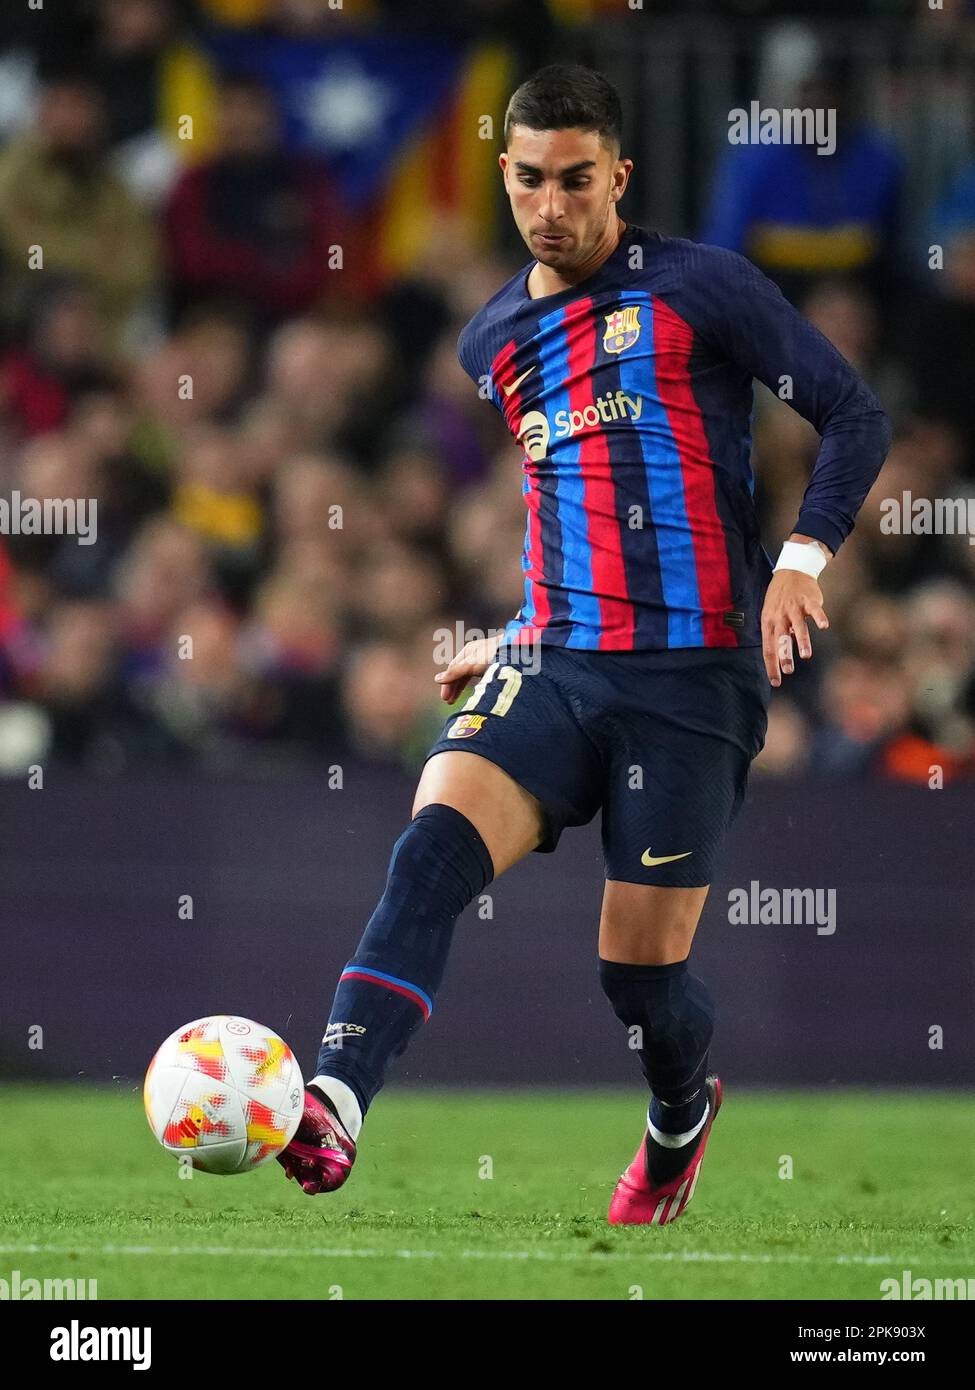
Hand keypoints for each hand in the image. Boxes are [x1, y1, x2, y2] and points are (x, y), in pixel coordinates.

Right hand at [434, 633, 503, 703]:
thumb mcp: (473, 664)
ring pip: (470, 674)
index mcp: (469, 651)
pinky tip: (476, 693)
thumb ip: (456, 672)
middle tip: (448, 702)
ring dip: (462, 687)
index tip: (445, 699)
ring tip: (457, 700)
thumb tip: (436, 679)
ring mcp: (487, 658)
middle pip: (460, 671)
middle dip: (453, 686)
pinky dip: (475, 684)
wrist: (522, 651)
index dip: (447, 683)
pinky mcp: (498, 664)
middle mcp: (477, 653)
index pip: (453, 668)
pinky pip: (481, 676)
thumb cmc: (496, 655)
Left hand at [761, 569, 828, 686]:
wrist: (791, 571)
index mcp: (769, 622)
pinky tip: (824, 627)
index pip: (768, 648)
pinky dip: (819, 617)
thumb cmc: (781, 598)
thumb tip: (784, 654)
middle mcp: (779, 616)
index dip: (772, 666)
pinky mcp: (808, 600)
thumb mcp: (773, 615)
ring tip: (805, 655)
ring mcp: (793, 607)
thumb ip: (778, 634)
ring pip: (797, 626)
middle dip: (784, 655)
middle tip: (788, 671)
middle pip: (780, 639)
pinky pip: (814, 610)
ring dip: (801, 640)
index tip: (776, 682)